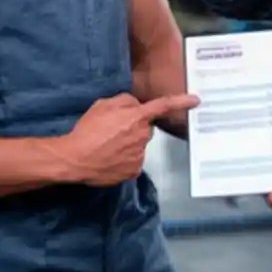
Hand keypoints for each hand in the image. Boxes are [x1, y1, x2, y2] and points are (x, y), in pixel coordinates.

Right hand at [60, 92, 200, 186]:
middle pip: (145, 128)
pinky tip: (109, 158)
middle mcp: (143, 136)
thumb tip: (135, 105)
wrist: (75, 158)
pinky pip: (133, 161)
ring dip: (129, 144)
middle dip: (135, 128)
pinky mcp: (134, 171)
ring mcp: (140, 156)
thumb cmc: (87, 130)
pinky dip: (124, 159)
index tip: (196, 100)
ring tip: (107, 146)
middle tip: (113, 130)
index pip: (163, 106)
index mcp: (136, 117)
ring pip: (139, 145)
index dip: (181, 102)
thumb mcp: (102, 105)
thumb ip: (124, 101)